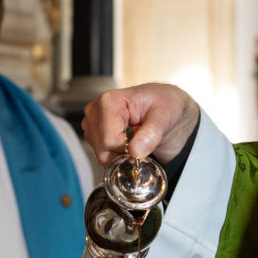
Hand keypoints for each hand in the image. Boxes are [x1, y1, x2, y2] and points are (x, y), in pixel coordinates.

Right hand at [82, 84, 199, 165]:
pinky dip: (117, 156)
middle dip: (124, 154)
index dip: (128, 149)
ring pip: (101, 155)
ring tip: (136, 141)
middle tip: (142, 143)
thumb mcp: (165, 115)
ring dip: (121, 155)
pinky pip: (102, 156)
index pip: (109, 140)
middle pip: (103, 150)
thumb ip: (151, 133)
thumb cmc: (163, 103)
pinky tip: (128, 144)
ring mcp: (93, 123)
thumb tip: (135, 152)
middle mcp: (96, 111)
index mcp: (109, 101)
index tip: (143, 142)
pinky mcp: (94, 134)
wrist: (163, 105)